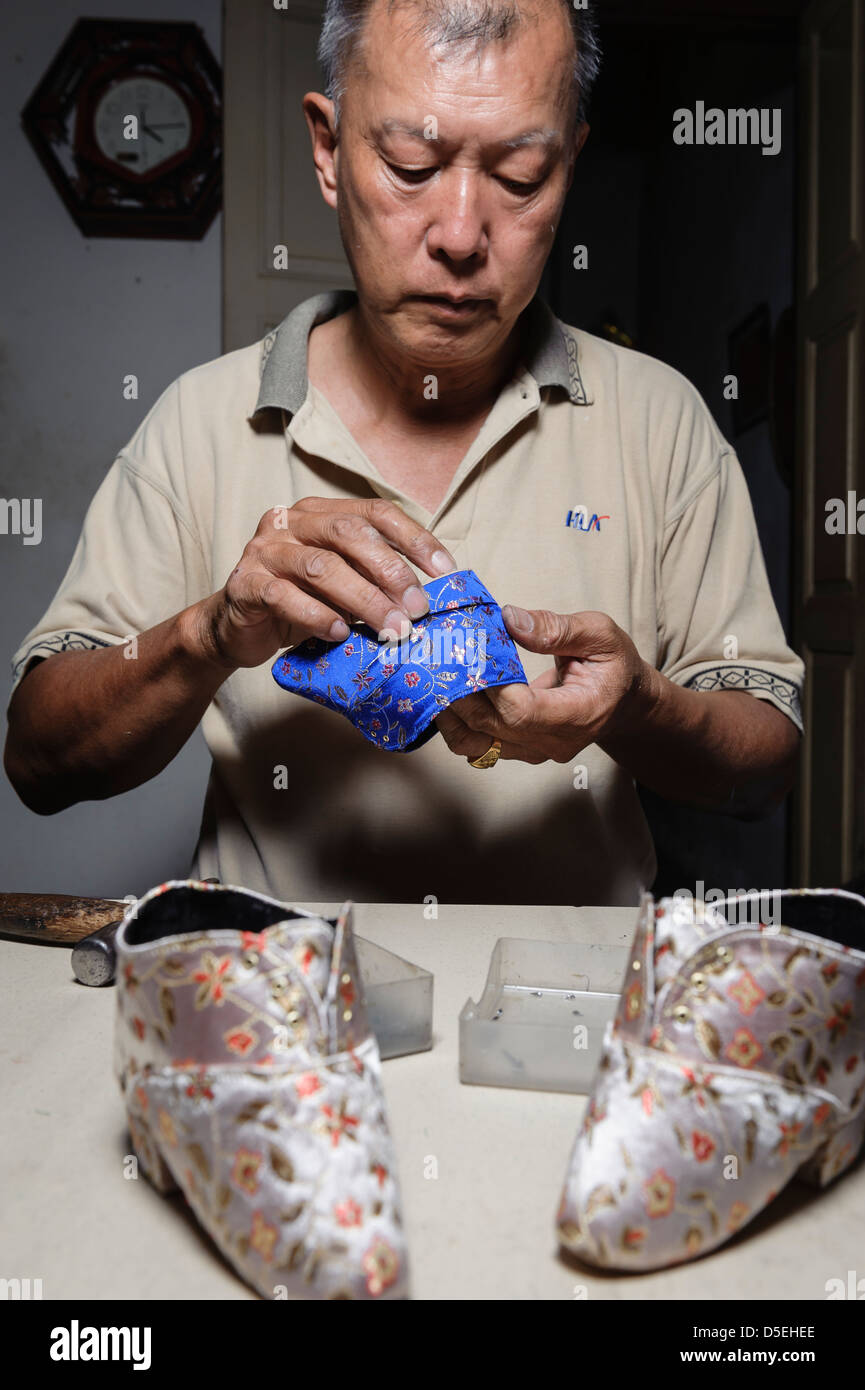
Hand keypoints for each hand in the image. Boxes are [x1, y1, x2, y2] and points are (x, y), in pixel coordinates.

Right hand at [190, 497, 455, 670]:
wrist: (235, 627)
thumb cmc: (297, 602)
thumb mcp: (341, 586)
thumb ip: (372, 580)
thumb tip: (425, 598)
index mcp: (320, 513)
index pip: (375, 512)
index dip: (414, 538)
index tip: (445, 571)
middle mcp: (291, 522)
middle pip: (349, 534)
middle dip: (390, 571)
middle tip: (417, 608)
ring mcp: (265, 551)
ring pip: (321, 567)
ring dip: (363, 599)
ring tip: (390, 628)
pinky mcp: (244, 584)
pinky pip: (284, 596)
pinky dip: (317, 616)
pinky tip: (339, 634)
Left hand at [436, 607, 658, 764]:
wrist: (623, 702)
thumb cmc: (613, 666)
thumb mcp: (600, 635)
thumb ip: (556, 628)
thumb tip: (508, 618)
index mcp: (578, 715)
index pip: (521, 711)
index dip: (489, 685)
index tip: (470, 650)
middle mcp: (552, 743)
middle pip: (490, 727)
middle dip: (457, 690)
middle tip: (436, 654)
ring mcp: (531, 752)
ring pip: (473, 743)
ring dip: (447, 710)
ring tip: (434, 674)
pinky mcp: (515, 750)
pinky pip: (474, 743)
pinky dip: (453, 719)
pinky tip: (444, 689)